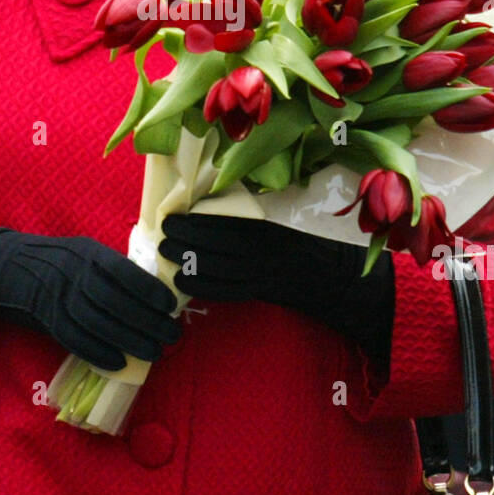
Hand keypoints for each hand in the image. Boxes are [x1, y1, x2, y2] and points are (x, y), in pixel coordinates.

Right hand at [0, 228, 181, 371]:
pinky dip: (99, 352)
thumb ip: (111, 269)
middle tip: (172, 335)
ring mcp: (57, 296)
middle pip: (114, 300)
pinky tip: (120, 362)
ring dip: (130, 340)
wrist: (8, 268)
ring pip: (97, 323)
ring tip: (155, 351)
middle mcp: (72, 273)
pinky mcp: (46, 319)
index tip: (170, 305)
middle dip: (147, 320)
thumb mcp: (84, 253)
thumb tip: (152, 291)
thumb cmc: (57, 262)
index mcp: (87, 252)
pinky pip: (75, 339)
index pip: (123, 271)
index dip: (149, 289)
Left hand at [158, 213, 394, 366]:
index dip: (194, 221)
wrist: (330, 276)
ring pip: (217, 269)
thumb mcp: (275, 221)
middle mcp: (263, 249)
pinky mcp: (259, 292)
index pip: (223, 222)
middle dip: (185, 241)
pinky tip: (183, 281)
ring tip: (167, 256)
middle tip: (163, 236)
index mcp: (265, 226)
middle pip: (216, 246)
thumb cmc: (297, 243)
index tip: (172, 217)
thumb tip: (205, 203)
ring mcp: (261, 273)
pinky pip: (226, 291)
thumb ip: (245, 215)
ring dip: (188, 262)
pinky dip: (202, 286)